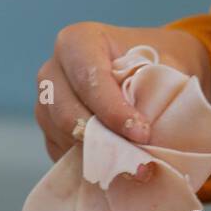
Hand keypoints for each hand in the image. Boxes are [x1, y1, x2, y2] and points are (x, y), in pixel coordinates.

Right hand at [35, 22, 210, 161]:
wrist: (149, 70)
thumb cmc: (156, 62)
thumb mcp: (165, 64)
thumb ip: (158, 89)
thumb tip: (151, 131)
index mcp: (78, 42)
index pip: (88, 78)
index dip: (113, 110)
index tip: (142, 133)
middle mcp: (52, 72)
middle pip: (66, 113)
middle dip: (102, 140)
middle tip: (139, 162)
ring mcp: (46, 105)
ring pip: (63, 137)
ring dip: (98, 156)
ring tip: (135, 169)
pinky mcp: (49, 133)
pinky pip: (62, 153)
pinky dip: (91, 164)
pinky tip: (119, 168)